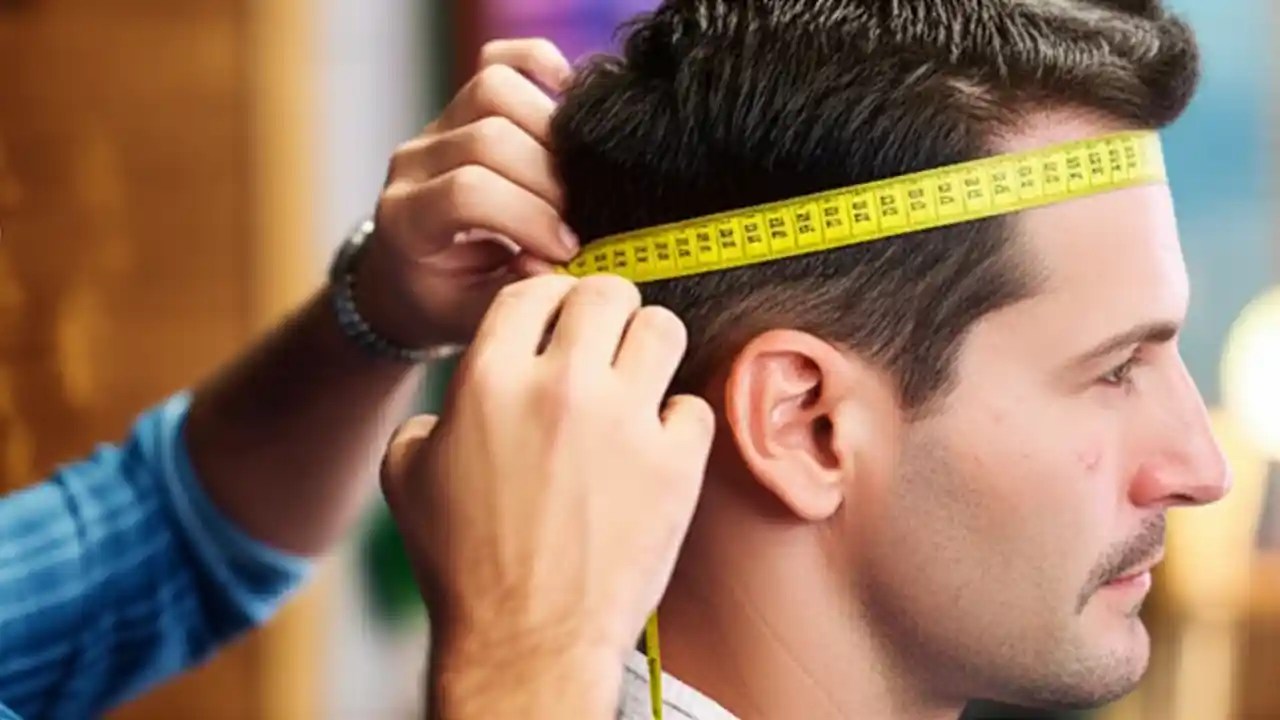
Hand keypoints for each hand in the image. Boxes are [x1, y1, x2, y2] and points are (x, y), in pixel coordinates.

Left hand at [355, 38, 578, 348]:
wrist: (406, 279)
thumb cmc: (445, 301)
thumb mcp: (476, 318)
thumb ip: (516, 295)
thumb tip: (559, 262)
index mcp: (406, 220)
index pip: (469, 191)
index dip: (530, 217)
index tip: (566, 250)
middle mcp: (413, 163)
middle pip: (489, 137)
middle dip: (549, 180)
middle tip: (577, 219)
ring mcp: (436, 128)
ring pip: (494, 89)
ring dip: (550, 130)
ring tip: (574, 175)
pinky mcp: (461, 107)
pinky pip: (497, 60)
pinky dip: (539, 66)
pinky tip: (569, 96)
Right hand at [380, 274, 714, 711]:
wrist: (526, 641)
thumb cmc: (464, 565)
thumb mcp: (409, 477)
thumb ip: (433, 416)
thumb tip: (457, 402)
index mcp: (489, 380)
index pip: (535, 291)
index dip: (551, 299)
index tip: (561, 317)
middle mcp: (561, 387)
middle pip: (608, 292)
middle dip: (606, 310)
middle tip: (606, 340)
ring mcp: (625, 422)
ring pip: (661, 328)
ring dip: (649, 349)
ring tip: (638, 379)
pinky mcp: (676, 463)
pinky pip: (693, 405)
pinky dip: (678, 423)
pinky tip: (655, 447)